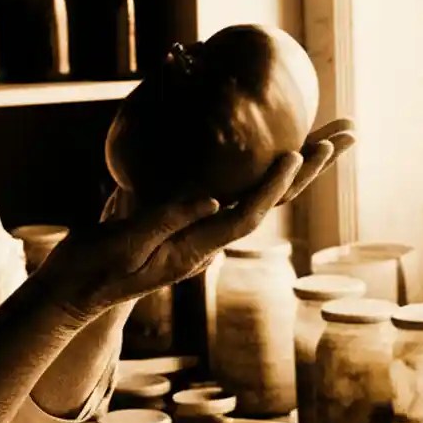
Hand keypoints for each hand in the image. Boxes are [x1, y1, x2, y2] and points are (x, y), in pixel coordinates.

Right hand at [36, 118, 355, 323]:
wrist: (76, 289)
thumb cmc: (96, 266)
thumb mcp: (128, 243)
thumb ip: (169, 219)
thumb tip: (213, 200)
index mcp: (197, 248)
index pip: (247, 214)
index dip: (275, 184)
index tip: (298, 151)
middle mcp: (209, 240)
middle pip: (270, 201)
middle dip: (310, 166)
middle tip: (346, 133)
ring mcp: (200, 231)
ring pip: (258, 193)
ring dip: (296, 165)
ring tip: (327, 134)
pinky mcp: (186, 221)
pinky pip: (233, 189)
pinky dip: (260, 168)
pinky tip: (271, 148)